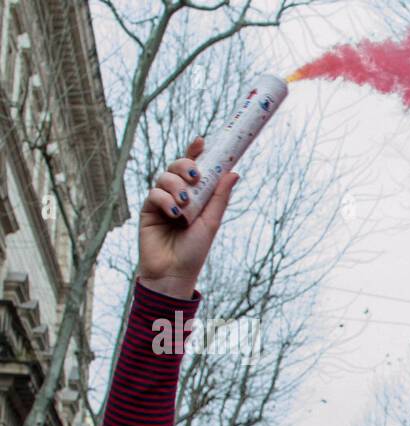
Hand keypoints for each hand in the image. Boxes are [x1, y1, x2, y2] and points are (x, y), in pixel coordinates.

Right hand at [138, 136, 237, 299]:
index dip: (196, 152)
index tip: (201, 141)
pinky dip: (165, 201)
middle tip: (195, 176)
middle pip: (177, 167)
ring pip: (164, 177)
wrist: (174, 272)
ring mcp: (162, 201)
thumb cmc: (195, 250)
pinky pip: (154, 194)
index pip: (194, 169)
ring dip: (176, 187)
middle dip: (185, 166)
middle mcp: (178, 195)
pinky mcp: (148, 210)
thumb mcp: (211, 222)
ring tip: (185, 205)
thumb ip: (219, 197)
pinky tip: (174, 215)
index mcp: (195, 196)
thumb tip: (234, 172)